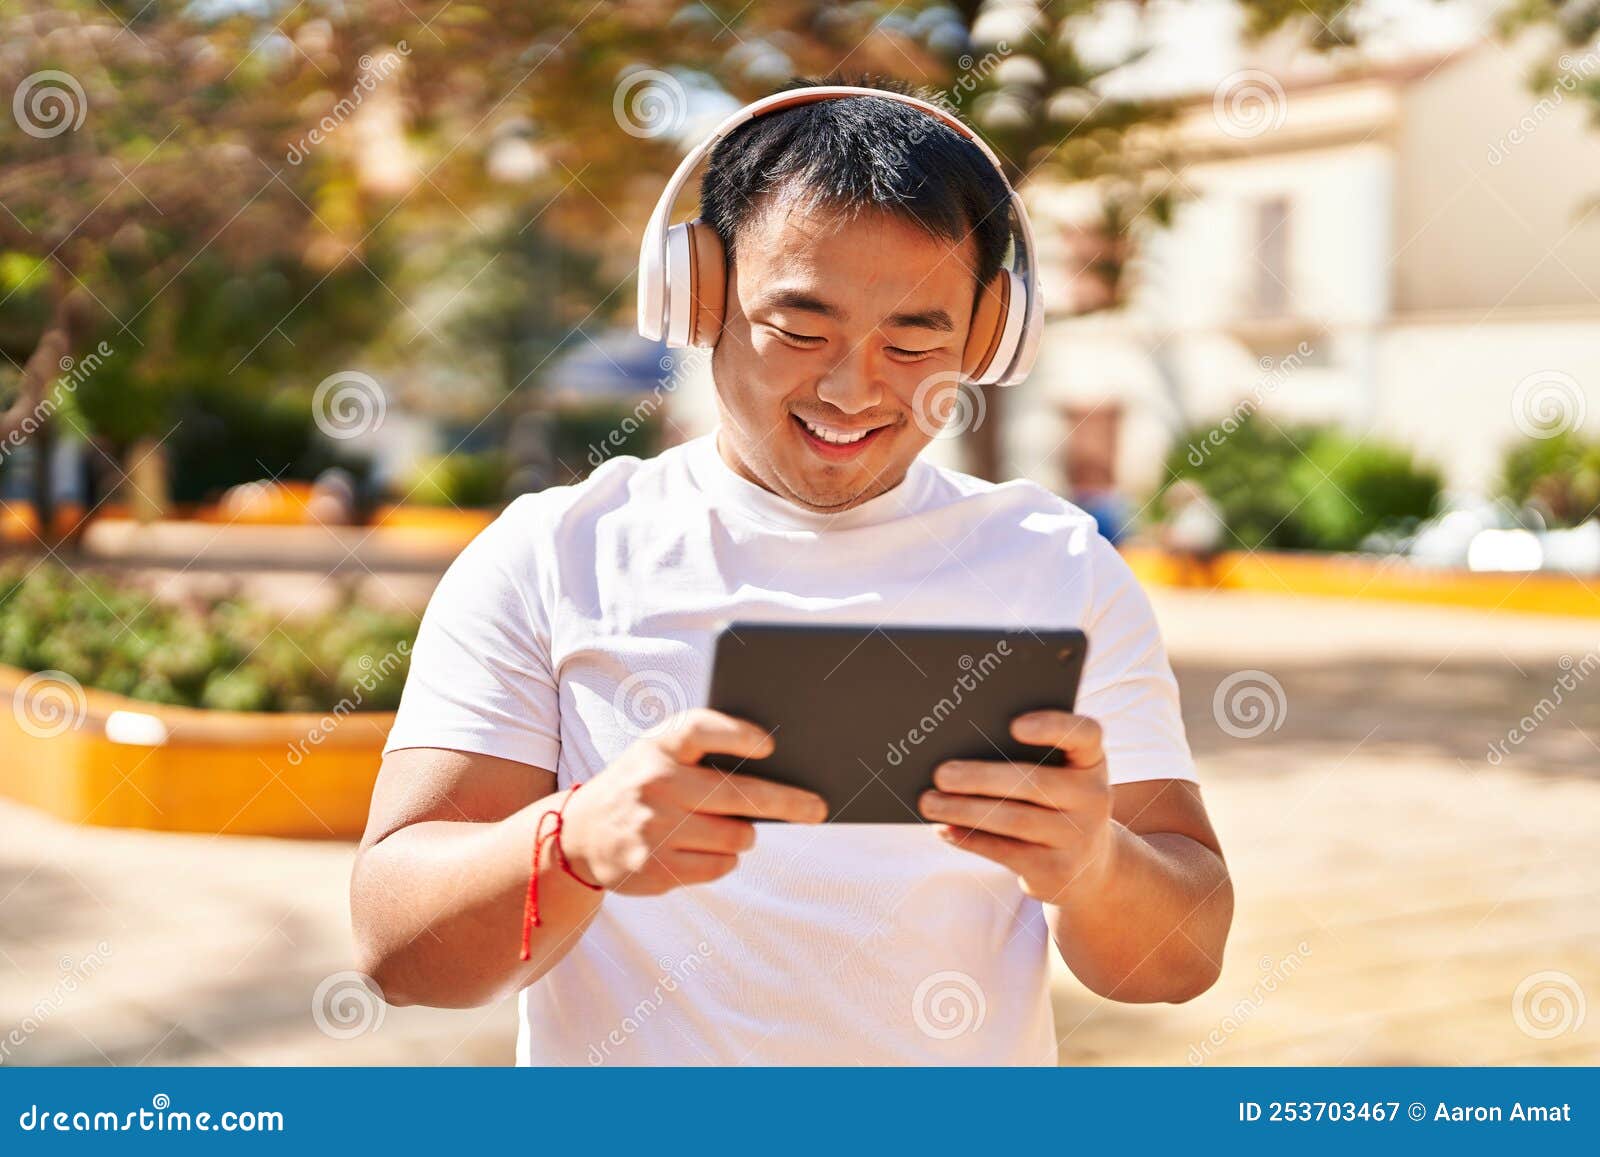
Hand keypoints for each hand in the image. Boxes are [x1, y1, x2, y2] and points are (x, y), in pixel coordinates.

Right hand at [560, 708, 827, 895]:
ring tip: (729, 826)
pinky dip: (724, 859)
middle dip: (787, 803)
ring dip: (744, 834)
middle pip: (739, 794)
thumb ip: (704, 753)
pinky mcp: (655, 868)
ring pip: (737, 836)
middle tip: (817, 808)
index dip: (738, 734)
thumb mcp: (658, 754)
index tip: (772, 745)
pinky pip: (720, 866)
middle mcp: (654, 783)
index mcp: (658, 745)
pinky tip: (703, 848)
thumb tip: (779, 768)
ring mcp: (653, 828)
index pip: (700, 729)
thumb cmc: (641, 784)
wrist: (580, 834)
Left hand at [917, 711, 1116, 903]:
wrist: (1088, 867)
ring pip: (1015, 819)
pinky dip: (970, 839)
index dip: (1053, 726)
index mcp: (1091, 761)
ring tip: (929, 802)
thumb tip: (956, 753)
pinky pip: (1006, 852)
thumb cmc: (1055, 803)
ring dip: (965, 810)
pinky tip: (944, 828)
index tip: (1013, 725)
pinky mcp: (1058, 871)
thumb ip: (1023, 758)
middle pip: (1034, 782)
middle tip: (940, 774)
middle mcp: (1093, 797)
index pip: (1085, 734)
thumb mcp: (1057, 776)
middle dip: (981, 777)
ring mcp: (1079, 837)